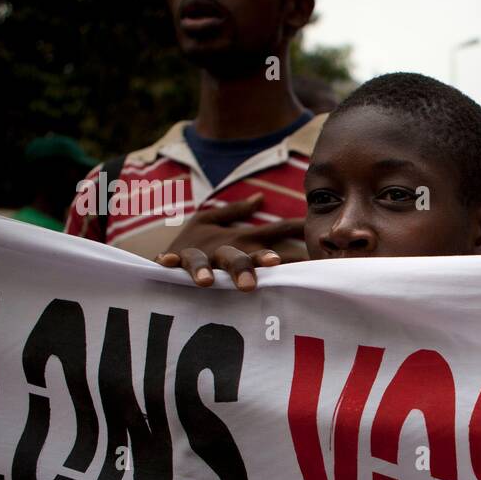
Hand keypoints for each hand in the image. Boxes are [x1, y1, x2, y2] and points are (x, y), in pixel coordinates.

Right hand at [156, 193, 304, 290]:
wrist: (160, 258)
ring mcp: (202, 258)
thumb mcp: (213, 222)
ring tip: (218, 282)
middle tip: (272, 264)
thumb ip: (238, 211)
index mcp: (240, 238)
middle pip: (242, 253)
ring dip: (217, 269)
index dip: (297, 229)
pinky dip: (176, 265)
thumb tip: (260, 197)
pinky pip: (176, 266)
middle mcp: (224, 248)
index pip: (274, 231)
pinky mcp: (178, 265)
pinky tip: (177, 268)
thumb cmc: (194, 243)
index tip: (319, 233)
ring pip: (210, 262)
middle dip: (256, 260)